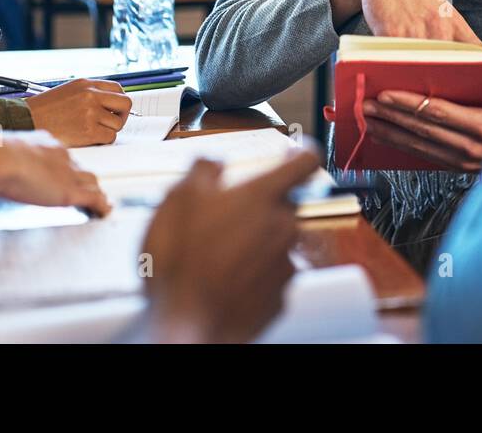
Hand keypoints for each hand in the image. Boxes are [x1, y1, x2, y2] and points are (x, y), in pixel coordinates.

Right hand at [0, 129, 110, 218]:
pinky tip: (104, 212)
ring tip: (97, 202)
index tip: (61, 175)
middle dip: (82, 179)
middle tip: (83, 190)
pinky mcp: (70, 191)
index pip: (61, 156)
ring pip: (91, 182)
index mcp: (44, 142)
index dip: (64, 167)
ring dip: (94, 193)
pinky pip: (94, 199)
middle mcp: (60, 155)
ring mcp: (68, 173)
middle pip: (80, 168)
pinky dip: (101, 206)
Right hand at [25, 78, 131, 146]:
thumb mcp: (68, 91)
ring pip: (118, 124)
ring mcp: (91, 112)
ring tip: (93, 132)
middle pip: (125, 103)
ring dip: (109, 130)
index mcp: (86, 84)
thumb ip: (89, 94)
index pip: (118, 89)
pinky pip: (110, 137)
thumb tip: (110, 104)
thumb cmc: (43, 110)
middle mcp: (90, 95)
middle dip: (122, 115)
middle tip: (111, 123)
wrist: (26, 121)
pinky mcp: (89, 130)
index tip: (115, 110)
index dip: (118, 102)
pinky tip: (89, 139)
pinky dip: (103, 141)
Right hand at [139, 150, 319, 342]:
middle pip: (285, 205)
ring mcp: (285, 265)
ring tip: (216, 257)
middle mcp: (283, 228)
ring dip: (255, 243)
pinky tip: (224, 281)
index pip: (306, 162)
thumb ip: (202, 171)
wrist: (186, 328)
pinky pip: (271, 277)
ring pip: (277, 242)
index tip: (295, 154)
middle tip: (224, 219)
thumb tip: (213, 165)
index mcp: (261, 197)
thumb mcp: (176, 200)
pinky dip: (254, 276)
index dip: (302, 154)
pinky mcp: (281, 298)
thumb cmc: (180, 265)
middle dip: (259, 208)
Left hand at [361, 64, 481, 170]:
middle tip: (365, 106)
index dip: (409, 105)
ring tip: (367, 121)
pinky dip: (403, 147)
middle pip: (421, 130)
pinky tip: (387, 139)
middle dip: (390, 118)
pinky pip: (425, 156)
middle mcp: (469, 149)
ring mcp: (463, 162)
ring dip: (391, 134)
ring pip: (419, 147)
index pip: (438, 114)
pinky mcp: (459, 168)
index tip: (386, 95)